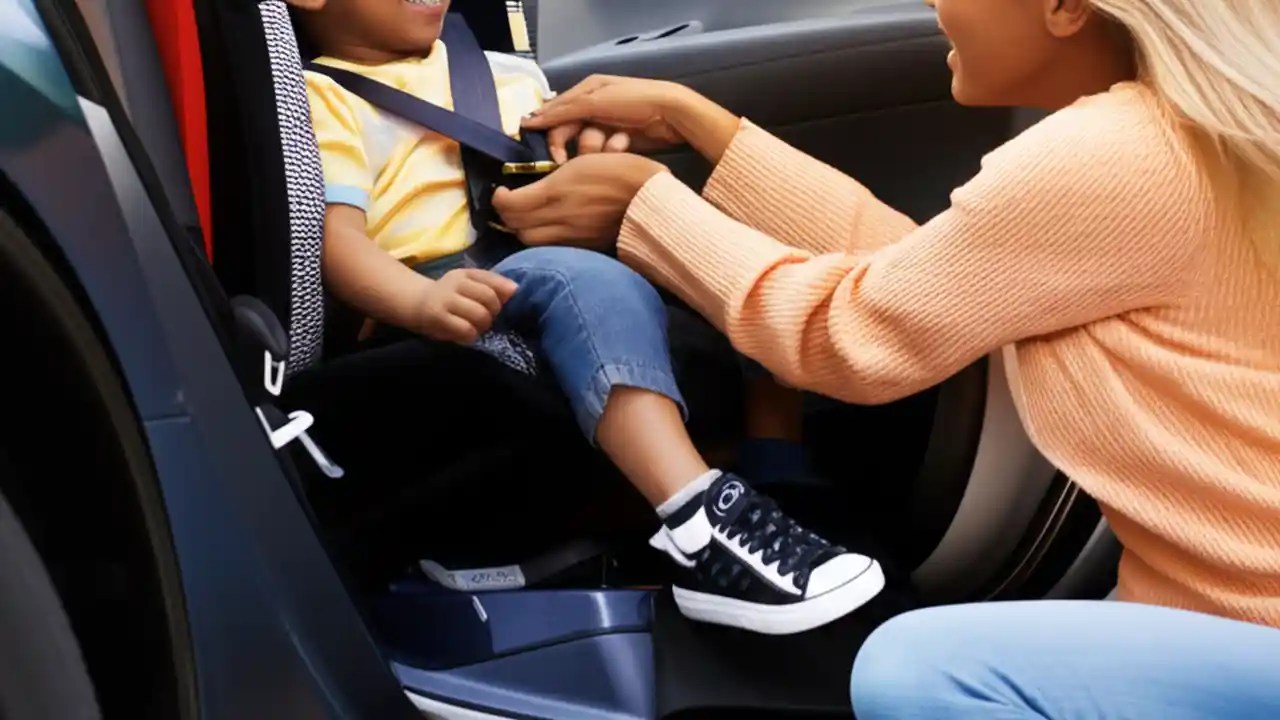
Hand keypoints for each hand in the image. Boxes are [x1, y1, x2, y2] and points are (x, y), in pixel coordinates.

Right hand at [416, 268, 518, 343]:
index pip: (493, 281)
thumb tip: (515, 289)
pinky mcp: (437, 317)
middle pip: (490, 298)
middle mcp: (455, 283)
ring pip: (479, 314)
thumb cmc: (448, 296)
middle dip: (493, 312)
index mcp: (466, 274)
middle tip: (485, 318)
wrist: (415, 302)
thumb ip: (492, 286)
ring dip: (483, 325)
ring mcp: (446, 299)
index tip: (496, 304)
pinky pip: (465, 329)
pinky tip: (466, 335)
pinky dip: (471, 335)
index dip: (501, 296)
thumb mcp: (468, 285)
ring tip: (476, 327)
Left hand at [492, 152, 667, 248]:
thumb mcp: (582, 164)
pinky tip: (553, 226)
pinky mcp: (586, 248)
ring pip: (533, 240)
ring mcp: (573, 238)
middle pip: (518, 228)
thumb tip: (518, 193)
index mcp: (555, 194)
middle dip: (511, 217)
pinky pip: (554, 247)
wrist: (653, 201)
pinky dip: (546, 238)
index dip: (500, 198)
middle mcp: (559, 220)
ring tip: (530, 216)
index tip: (502, 190)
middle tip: (512, 203)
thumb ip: (550, 179)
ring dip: (527, 228)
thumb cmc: (621, 172)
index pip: (509, 206)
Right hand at [525, 75, 693, 163]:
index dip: (544, 127)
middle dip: (565, 145)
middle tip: (563, 163)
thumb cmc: (633, 101)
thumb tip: (530, 119)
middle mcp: (593, 105)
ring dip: (589, 148)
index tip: (538, 148)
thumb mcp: (595, 102)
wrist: (672, 113)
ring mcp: (606, 123)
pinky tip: (615, 150)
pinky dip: (606, 151)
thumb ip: (563, 111)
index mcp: (586, 90)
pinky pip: (601, 149)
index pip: (555, 111)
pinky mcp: (618, 139)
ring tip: (599, 152)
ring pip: (583, 142)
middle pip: (567, 128)